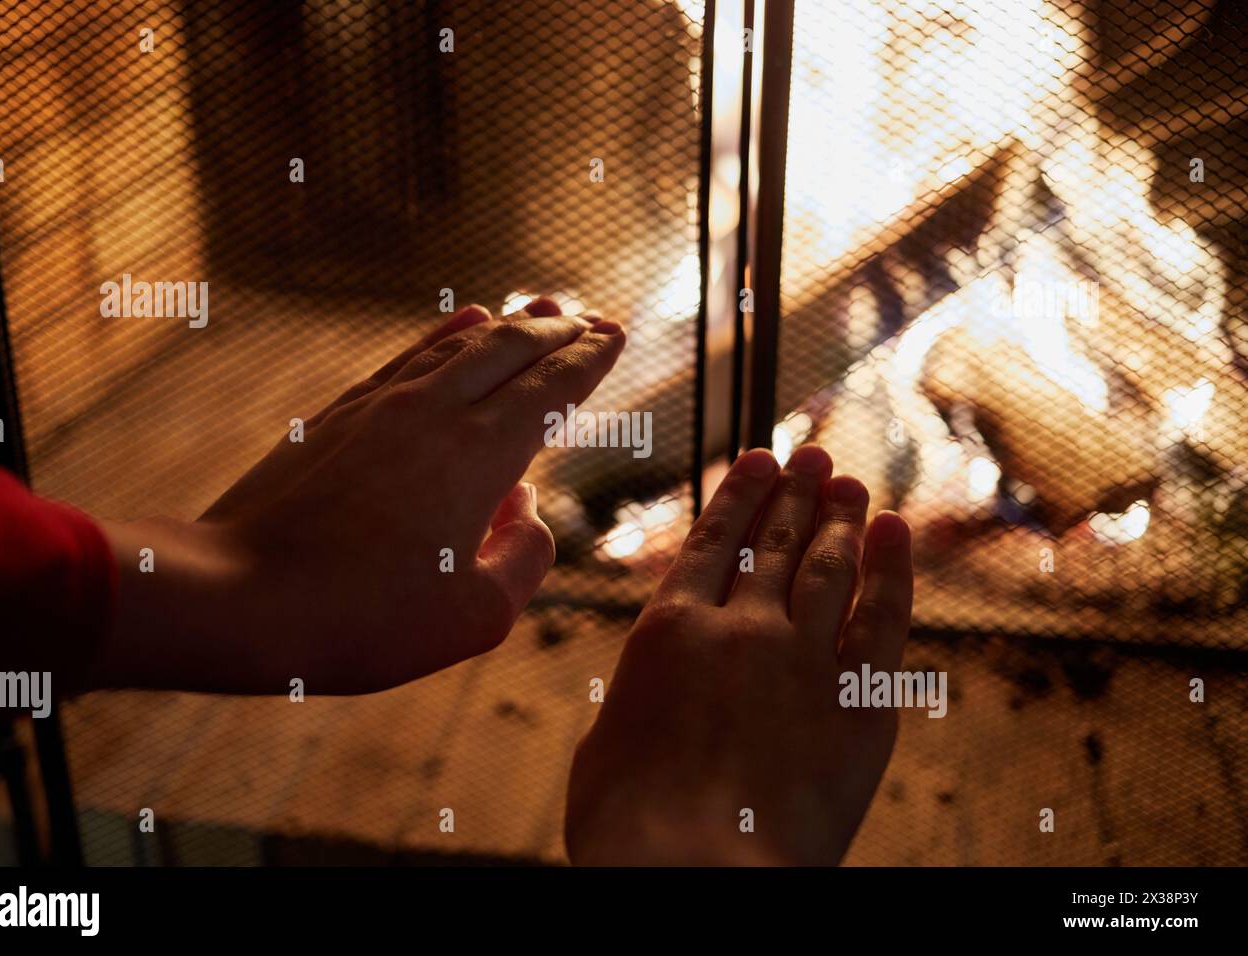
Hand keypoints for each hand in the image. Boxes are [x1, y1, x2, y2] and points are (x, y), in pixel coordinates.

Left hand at [90, 299, 624, 693]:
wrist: (234, 598)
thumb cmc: (361, 619)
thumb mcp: (476, 617)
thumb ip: (526, 556)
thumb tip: (527, 506)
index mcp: (481, 456)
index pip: (550, 388)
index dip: (589, 359)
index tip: (614, 333)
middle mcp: (435, 412)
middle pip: (510, 350)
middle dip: (558, 330)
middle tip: (591, 316)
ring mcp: (380, 407)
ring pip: (459, 345)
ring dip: (507, 324)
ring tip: (539, 307)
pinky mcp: (336, 416)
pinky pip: (407, 358)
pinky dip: (444, 336)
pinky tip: (459, 324)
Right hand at [565, 445, 912, 864]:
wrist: (696, 876)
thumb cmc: (628, 828)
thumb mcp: (606, 744)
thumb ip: (641, 696)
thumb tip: (655, 686)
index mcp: (668, 632)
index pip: (711, 542)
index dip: (740, 495)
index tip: (759, 458)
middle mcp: (739, 630)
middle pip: (774, 544)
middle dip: (796, 494)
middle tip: (814, 456)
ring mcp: (802, 661)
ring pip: (827, 568)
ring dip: (839, 519)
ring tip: (850, 484)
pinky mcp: (859, 704)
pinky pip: (883, 619)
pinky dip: (891, 569)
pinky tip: (893, 531)